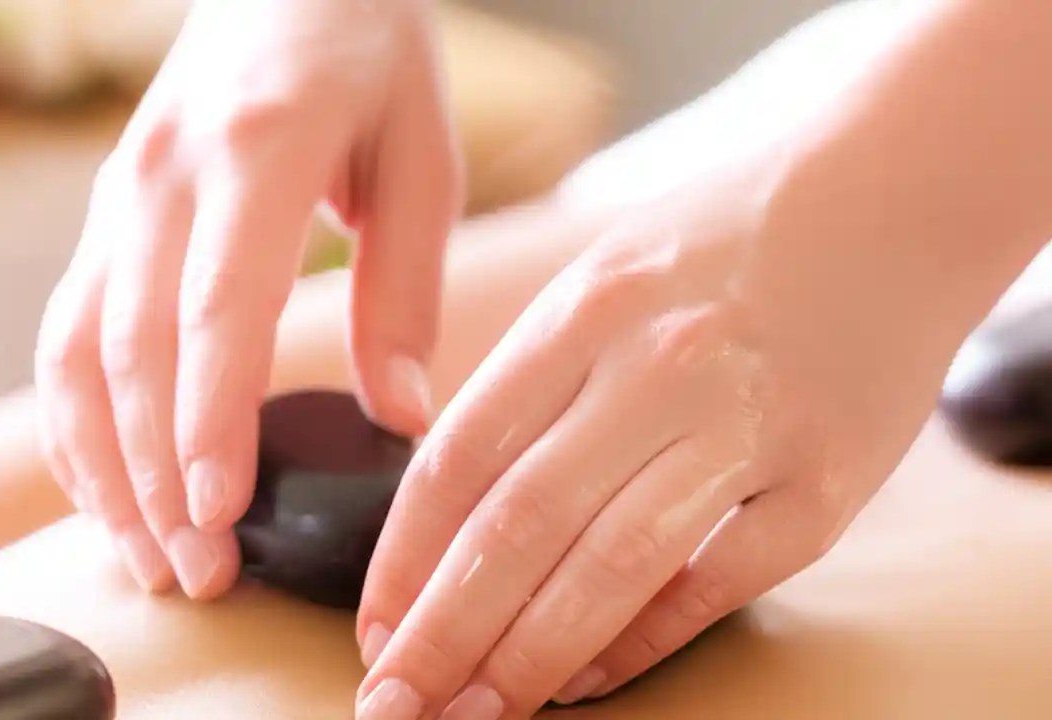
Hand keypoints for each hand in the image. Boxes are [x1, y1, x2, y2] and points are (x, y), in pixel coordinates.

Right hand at [34, 0, 460, 597]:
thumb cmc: (370, 58)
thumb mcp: (421, 159)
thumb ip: (405, 292)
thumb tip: (402, 417)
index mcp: (258, 150)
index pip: (215, 305)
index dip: (209, 418)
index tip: (217, 511)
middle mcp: (164, 176)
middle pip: (134, 349)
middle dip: (157, 474)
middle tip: (196, 571)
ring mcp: (119, 195)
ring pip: (78, 352)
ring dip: (104, 465)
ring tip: (148, 555)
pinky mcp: (106, 217)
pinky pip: (66, 332)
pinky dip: (75, 420)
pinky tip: (106, 484)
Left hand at [353, 157, 961, 717]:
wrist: (892, 197)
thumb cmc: (724, 241)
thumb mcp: (603, 275)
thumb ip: (531, 381)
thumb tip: (453, 514)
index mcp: (585, 310)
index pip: (461, 457)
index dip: (404, 557)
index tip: (376, 624)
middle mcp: (659, 367)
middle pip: (520, 526)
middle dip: (444, 631)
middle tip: (396, 702)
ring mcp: (748, 427)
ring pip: (611, 569)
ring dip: (528, 658)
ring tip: (473, 716)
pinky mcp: (826, 484)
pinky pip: (713, 586)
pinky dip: (639, 645)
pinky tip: (584, 682)